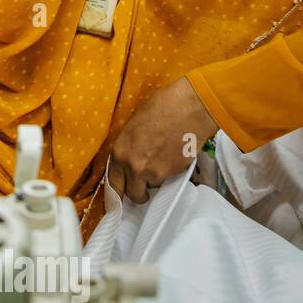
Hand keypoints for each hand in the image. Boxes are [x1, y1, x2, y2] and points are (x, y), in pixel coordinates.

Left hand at [108, 76, 218, 204]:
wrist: (190, 108)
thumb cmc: (162, 109)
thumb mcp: (133, 129)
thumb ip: (128, 150)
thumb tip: (129, 164)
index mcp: (119, 152)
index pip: (113, 183)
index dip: (119, 190)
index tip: (123, 192)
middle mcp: (132, 166)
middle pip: (132, 194)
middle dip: (138, 192)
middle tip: (144, 186)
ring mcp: (152, 172)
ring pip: (151, 187)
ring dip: (155, 180)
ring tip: (162, 163)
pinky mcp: (172, 174)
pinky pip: (167, 182)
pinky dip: (169, 176)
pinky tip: (173, 160)